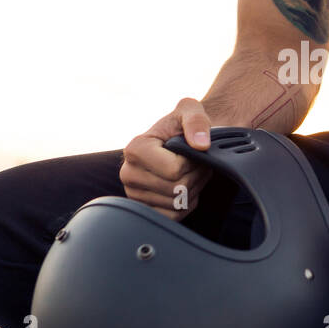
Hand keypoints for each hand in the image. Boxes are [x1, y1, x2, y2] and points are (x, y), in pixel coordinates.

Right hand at [120, 97, 214, 220]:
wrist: (180, 141)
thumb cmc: (184, 125)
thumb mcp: (191, 111)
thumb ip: (197, 121)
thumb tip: (200, 145)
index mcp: (135, 148)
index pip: (174, 170)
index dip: (193, 163)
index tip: (192, 150)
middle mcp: (128, 173)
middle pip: (177, 189)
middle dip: (196, 176)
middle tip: (196, 163)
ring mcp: (133, 194)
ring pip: (177, 204)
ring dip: (193, 189)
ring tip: (190, 172)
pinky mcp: (144, 209)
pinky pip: (173, 217)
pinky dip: (186, 205)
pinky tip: (185, 187)